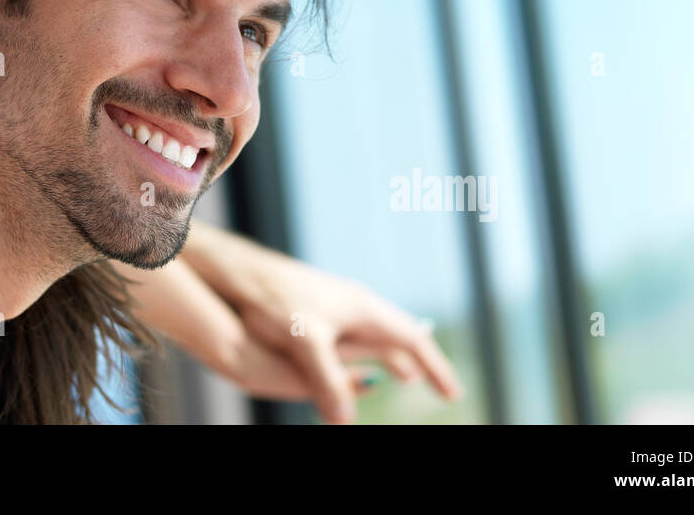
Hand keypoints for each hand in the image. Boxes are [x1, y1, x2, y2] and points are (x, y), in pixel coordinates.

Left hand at [134, 223, 464, 423]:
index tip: (453, 394)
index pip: (412, 339)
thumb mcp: (305, 341)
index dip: (435, 368)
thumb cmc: (272, 299)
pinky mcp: (319, 307)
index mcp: (362, 307)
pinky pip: (358, 332)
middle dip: (422, 360)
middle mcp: (355, 302)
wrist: (240, 271)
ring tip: (408, 375)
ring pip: (378, 331)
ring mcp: (337, 303)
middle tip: (442, 386)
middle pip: (401, 333)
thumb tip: (346, 421)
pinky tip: (359, 359)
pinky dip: (371, 350)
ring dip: (396, 354)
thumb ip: (328, 380)